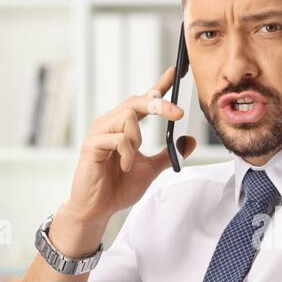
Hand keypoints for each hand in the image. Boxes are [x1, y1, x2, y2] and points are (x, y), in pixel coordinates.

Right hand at [51, 66, 195, 255]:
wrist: (97, 209)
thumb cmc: (118, 187)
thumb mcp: (150, 169)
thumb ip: (168, 155)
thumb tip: (190, 141)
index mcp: (124, 126)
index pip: (143, 100)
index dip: (159, 85)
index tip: (176, 72)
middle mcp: (110, 123)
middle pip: (136, 101)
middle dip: (160, 105)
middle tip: (178, 115)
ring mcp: (99, 133)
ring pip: (127, 118)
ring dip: (137, 140)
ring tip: (131, 161)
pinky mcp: (91, 145)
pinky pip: (117, 139)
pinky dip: (127, 154)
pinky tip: (124, 167)